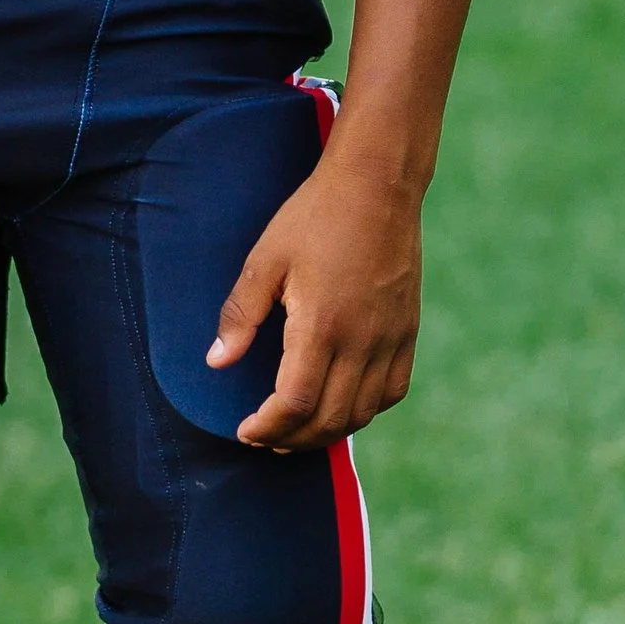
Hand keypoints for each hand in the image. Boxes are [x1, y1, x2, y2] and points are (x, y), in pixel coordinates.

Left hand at [208, 140, 421, 453]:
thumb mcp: (265, 259)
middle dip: (293, 439)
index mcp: (321, 324)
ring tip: (299, 431)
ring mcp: (390, 337)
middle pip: (329, 418)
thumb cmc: (314, 216)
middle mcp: (361, 339)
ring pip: (363, 412)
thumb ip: (240, 315)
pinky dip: (366, 410)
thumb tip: (217, 362)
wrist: (377, 184)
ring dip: (328, 432)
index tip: (246, 429)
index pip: (295, 402)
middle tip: (267, 438)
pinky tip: (343, 406)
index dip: (268, 426)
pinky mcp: (407, 329)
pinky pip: (393, 390)